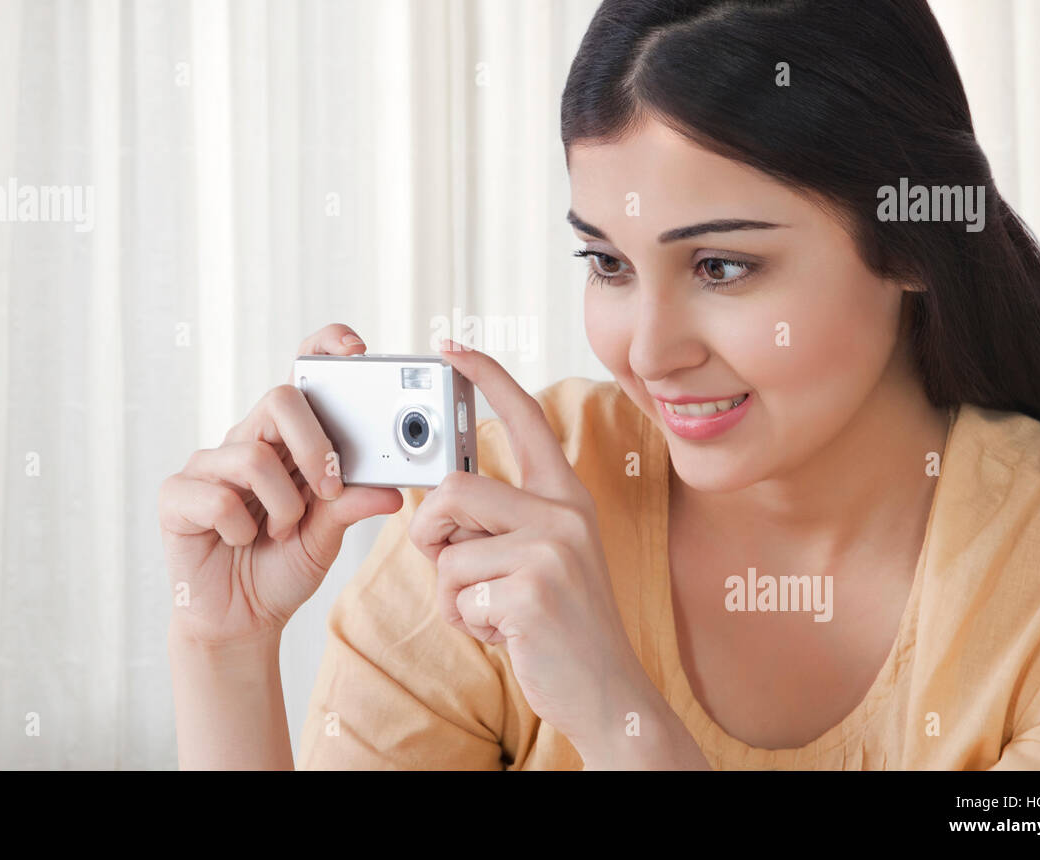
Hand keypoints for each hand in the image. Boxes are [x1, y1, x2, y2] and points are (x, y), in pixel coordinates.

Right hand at [159, 323, 403, 643]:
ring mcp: (207, 466)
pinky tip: (241, 542)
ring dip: (282, 506)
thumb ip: (352, 506)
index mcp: (285, 439)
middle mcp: (245, 440)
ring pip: (254, 456)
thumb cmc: (281, 566)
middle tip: (329, 490)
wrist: (239, 620)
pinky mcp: (177, 497)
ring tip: (279, 532)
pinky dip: (242, 530)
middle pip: (281, 399)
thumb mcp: (327, 536)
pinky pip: (218, 499)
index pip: (299, 371)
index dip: (324, 346)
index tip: (355, 351)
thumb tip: (392, 490)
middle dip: (314, 446)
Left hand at [407, 339, 669, 759]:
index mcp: (566, 496)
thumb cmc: (561, 625)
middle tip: (449, 560)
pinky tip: (506, 634)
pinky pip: (456, 594)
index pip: (524, 418)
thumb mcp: (541, 557)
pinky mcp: (532, 591)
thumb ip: (501, 521)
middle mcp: (564, 512)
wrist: (610, 693)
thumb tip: (437, 502)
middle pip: (453, 489)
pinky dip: (466, 622)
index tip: (451, 347)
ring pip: (446, 549)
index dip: (485, 377)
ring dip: (450, 591)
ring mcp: (552, 550)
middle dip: (430, 533)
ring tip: (490, 609)